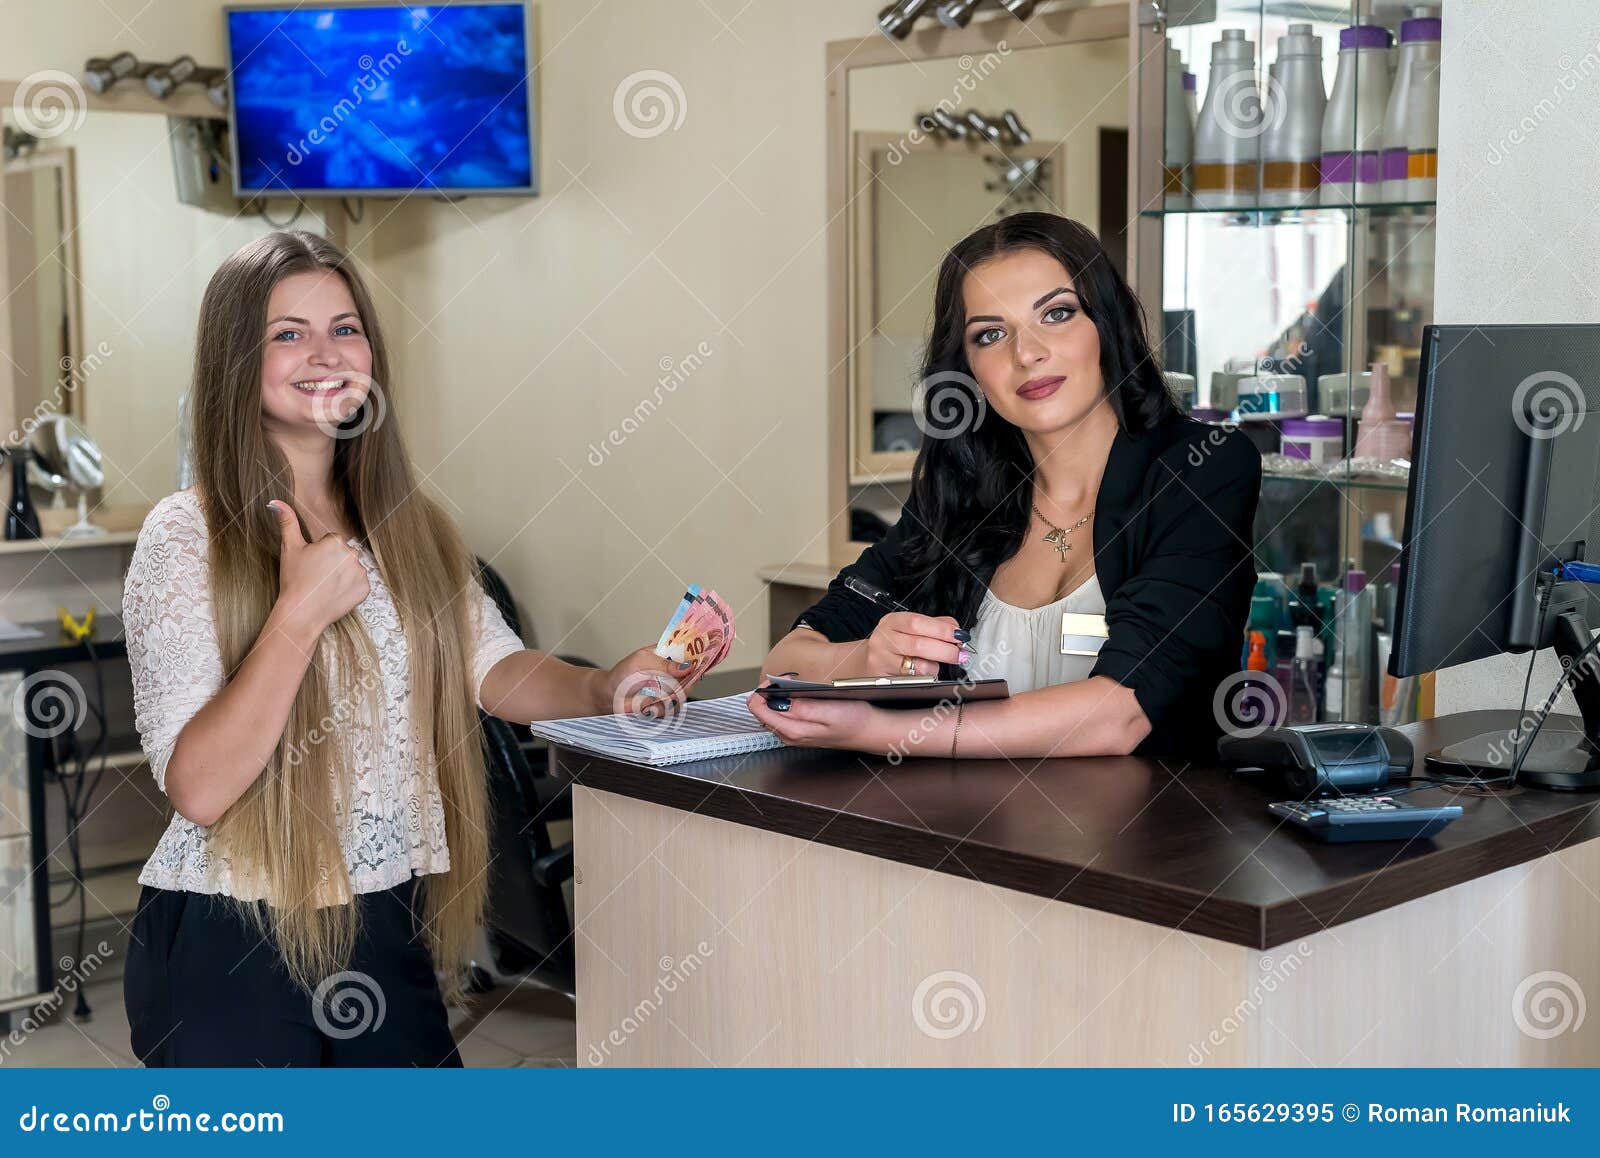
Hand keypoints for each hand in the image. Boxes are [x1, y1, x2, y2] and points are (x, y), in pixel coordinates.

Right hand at [269, 499, 369, 638]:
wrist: (301, 611)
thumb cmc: (294, 579)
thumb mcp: (289, 547)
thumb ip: (287, 521)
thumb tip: (275, 502)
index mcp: (335, 541)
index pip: (331, 541)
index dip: (320, 553)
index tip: (311, 564)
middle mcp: (352, 554)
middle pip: (343, 554)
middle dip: (332, 562)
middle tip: (316, 576)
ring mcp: (361, 573)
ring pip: (351, 568)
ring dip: (341, 574)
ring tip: (324, 586)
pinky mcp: (365, 589)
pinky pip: (359, 584)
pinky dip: (350, 588)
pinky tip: (334, 594)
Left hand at [598, 646, 692, 716]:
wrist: (610, 696)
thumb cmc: (622, 674)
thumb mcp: (642, 662)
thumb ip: (665, 664)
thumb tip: (687, 666)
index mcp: (667, 656)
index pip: (689, 656)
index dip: (697, 660)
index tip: (698, 666)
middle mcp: (671, 673)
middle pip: (690, 678)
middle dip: (684, 684)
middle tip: (674, 687)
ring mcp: (669, 689)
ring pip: (683, 695)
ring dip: (670, 698)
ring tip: (653, 697)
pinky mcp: (664, 705)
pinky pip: (671, 709)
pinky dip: (660, 709)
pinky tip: (647, 706)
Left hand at [746, 683, 893, 752]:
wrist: (868, 731)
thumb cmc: (854, 721)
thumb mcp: (830, 710)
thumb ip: (804, 708)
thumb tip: (781, 700)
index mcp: (793, 730)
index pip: (758, 710)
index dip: (762, 692)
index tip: (774, 681)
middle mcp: (789, 735)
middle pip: (761, 712)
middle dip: (769, 692)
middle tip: (785, 680)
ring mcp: (793, 734)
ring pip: (770, 713)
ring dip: (777, 696)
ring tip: (792, 685)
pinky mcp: (799, 730)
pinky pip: (782, 715)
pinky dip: (785, 702)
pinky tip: (798, 695)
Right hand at [863, 611, 968, 676]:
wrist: (868, 660)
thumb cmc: (893, 642)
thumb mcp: (909, 627)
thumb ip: (934, 625)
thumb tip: (957, 631)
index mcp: (893, 621)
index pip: (918, 623)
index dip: (941, 630)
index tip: (959, 636)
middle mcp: (884, 639)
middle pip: (918, 645)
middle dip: (945, 650)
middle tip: (959, 654)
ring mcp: (882, 660)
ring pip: (917, 666)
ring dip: (935, 666)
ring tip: (938, 664)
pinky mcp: (884, 678)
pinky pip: (913, 680)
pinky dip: (926, 676)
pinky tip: (926, 672)